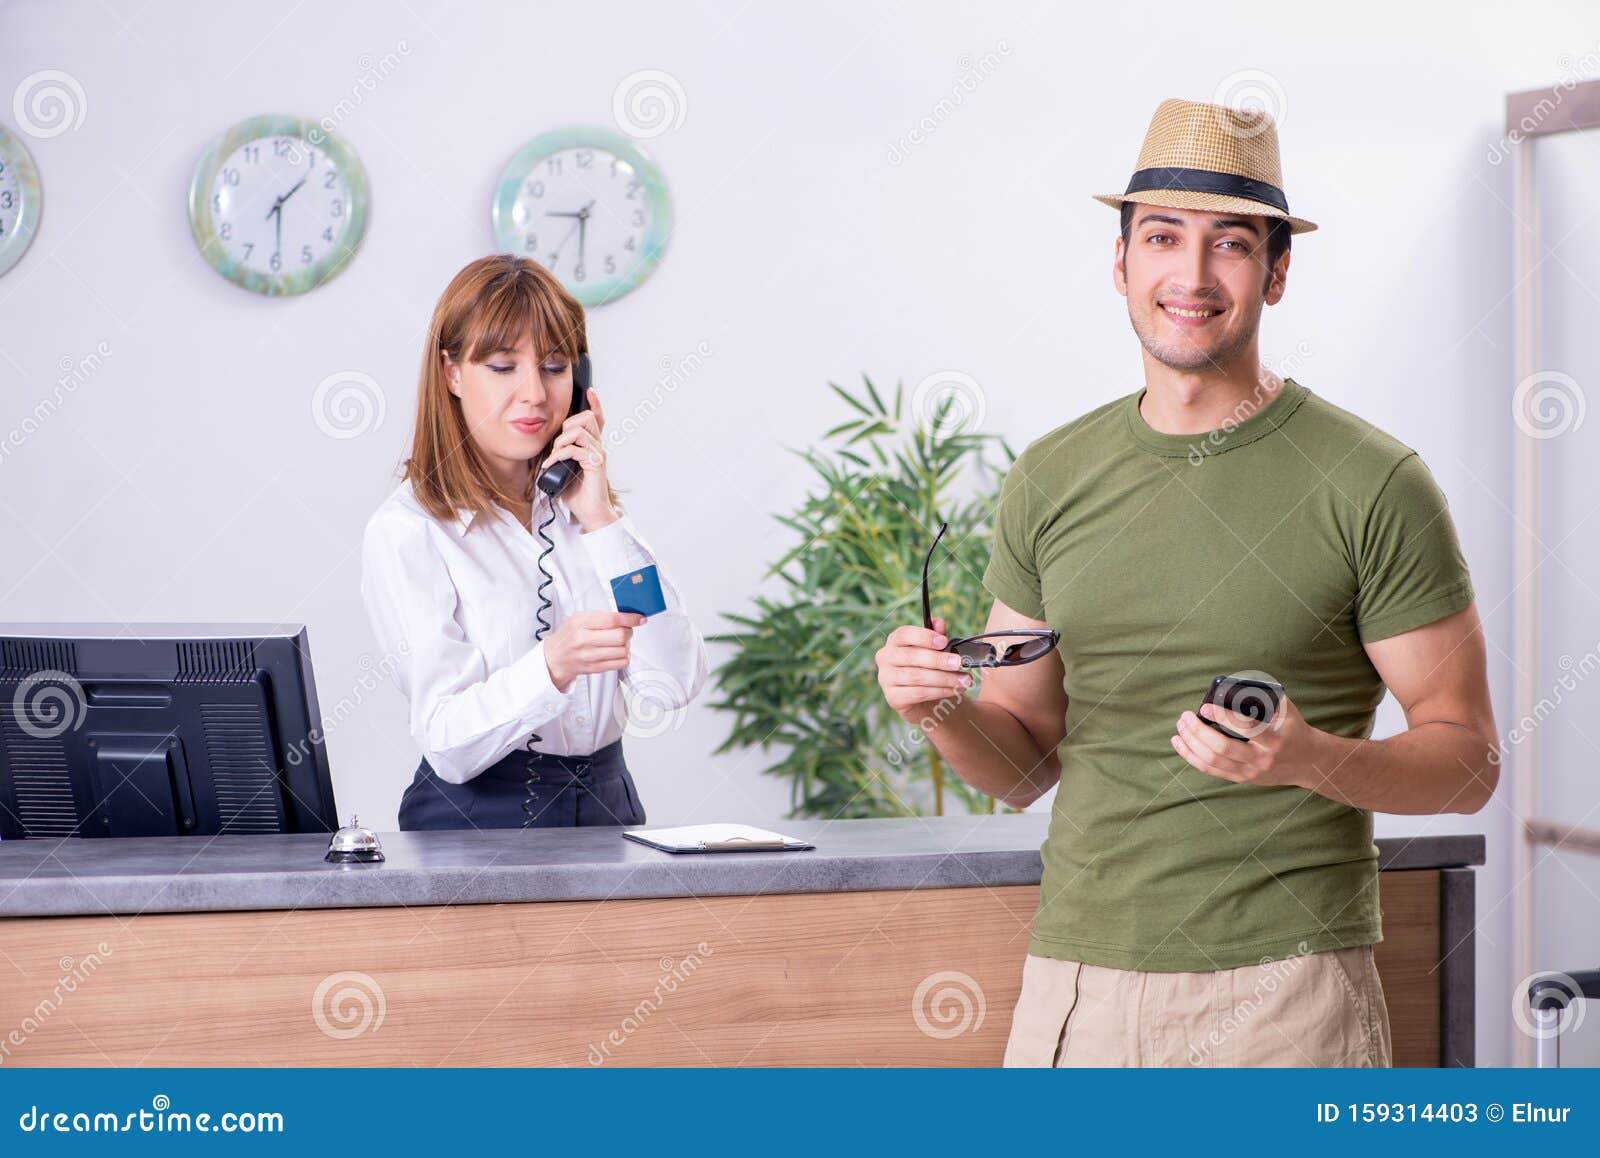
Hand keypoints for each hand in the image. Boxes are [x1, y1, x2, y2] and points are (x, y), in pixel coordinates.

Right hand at [543, 609, 646, 691]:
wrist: (554, 658)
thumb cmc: (568, 636)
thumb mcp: (578, 618)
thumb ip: (600, 616)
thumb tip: (625, 615)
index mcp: (581, 623)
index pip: (612, 620)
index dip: (630, 618)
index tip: (639, 618)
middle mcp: (585, 640)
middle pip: (620, 636)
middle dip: (628, 632)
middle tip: (625, 630)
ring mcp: (590, 656)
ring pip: (623, 650)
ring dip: (626, 645)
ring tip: (619, 642)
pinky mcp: (595, 668)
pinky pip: (621, 663)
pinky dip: (624, 656)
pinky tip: (617, 652)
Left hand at [544, 386, 614, 530]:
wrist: (589, 512)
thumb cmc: (577, 493)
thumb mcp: (563, 468)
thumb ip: (559, 454)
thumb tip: (546, 447)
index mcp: (591, 446)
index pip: (597, 419)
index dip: (595, 404)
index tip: (590, 391)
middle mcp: (598, 447)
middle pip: (586, 418)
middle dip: (567, 425)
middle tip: (557, 445)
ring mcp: (598, 454)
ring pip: (579, 431)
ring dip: (561, 441)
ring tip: (553, 456)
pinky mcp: (596, 463)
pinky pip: (575, 449)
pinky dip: (558, 455)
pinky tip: (551, 464)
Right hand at [874, 617, 973, 723]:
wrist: (925, 699)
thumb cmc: (928, 668)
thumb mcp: (935, 650)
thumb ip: (937, 635)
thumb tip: (939, 622)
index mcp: (895, 641)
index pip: (904, 634)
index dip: (924, 637)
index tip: (944, 641)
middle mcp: (885, 657)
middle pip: (911, 656)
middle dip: (938, 660)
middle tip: (959, 663)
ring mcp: (886, 678)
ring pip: (917, 676)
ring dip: (944, 679)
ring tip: (964, 680)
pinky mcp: (893, 698)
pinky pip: (918, 693)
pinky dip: (939, 691)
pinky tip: (954, 690)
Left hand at [1170, 693, 1322, 788]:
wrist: (1308, 762)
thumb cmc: (1293, 728)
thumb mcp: (1287, 710)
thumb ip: (1266, 696)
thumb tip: (1234, 683)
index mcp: (1274, 740)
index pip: (1246, 729)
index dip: (1223, 717)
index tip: (1205, 706)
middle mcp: (1261, 759)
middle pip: (1222, 748)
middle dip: (1198, 731)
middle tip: (1185, 716)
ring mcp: (1250, 772)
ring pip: (1212, 761)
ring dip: (1191, 744)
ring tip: (1180, 727)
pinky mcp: (1241, 778)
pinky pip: (1210, 770)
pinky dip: (1191, 756)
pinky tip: (1180, 744)